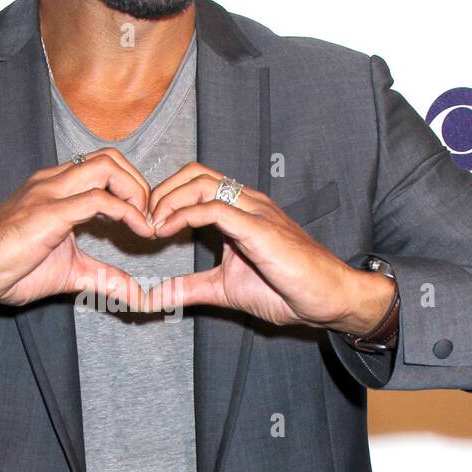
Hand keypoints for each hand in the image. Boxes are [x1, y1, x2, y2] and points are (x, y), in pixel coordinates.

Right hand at [0, 149, 156, 311]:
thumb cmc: (7, 268)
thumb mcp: (69, 273)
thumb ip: (104, 277)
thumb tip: (138, 295)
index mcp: (54, 188)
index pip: (103, 166)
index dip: (132, 188)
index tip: (146, 221)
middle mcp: (52, 181)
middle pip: (110, 157)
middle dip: (140, 184)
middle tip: (150, 218)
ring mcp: (49, 193)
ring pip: (107, 167)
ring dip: (137, 192)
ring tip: (146, 224)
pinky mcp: (48, 213)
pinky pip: (99, 199)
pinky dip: (128, 213)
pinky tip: (138, 232)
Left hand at [139, 162, 381, 329]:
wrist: (329, 298)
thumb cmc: (288, 289)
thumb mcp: (224, 289)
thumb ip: (189, 288)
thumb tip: (153, 298)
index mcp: (241, 210)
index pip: (195, 182)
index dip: (165, 197)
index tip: (146, 226)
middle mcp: (248, 202)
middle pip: (194, 173)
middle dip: (160, 192)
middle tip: (142, 222)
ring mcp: (255, 211)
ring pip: (201, 183)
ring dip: (167, 201)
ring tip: (152, 226)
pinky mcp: (259, 228)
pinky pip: (214, 208)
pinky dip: (183, 216)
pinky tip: (166, 232)